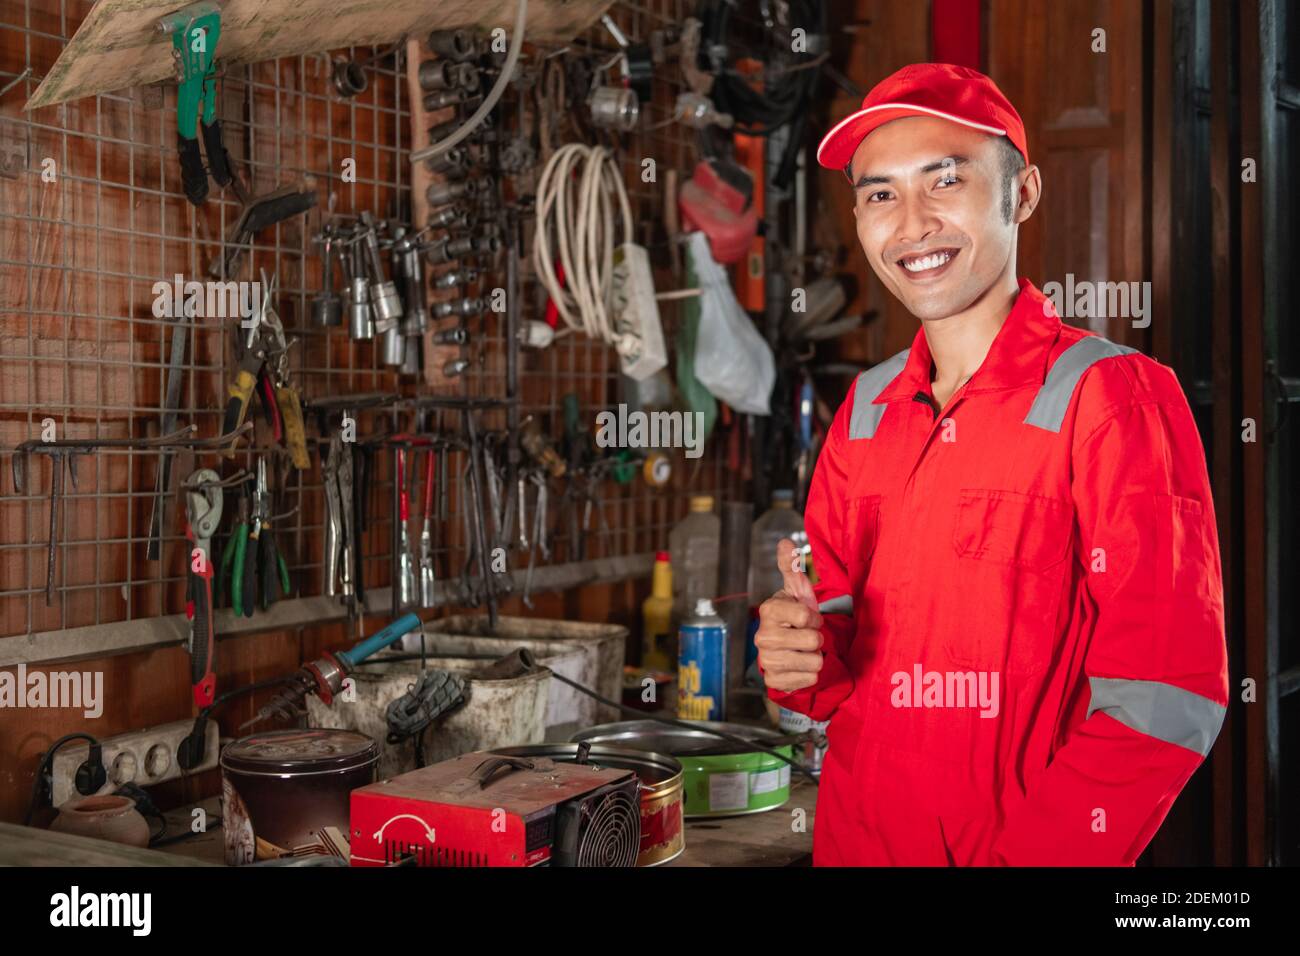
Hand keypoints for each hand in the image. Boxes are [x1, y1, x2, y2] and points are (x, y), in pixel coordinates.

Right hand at [755, 538, 823, 692]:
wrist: (786, 649)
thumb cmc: (795, 617)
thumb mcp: (797, 591)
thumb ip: (792, 567)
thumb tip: (784, 542)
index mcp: (769, 610)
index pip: (807, 617)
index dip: (816, 618)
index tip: (809, 618)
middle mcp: (762, 636)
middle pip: (812, 641)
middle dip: (817, 639)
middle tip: (806, 636)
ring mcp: (766, 660)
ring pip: (814, 663)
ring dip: (816, 658)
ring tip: (804, 651)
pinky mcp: (774, 682)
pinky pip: (808, 680)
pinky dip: (810, 675)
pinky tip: (800, 666)